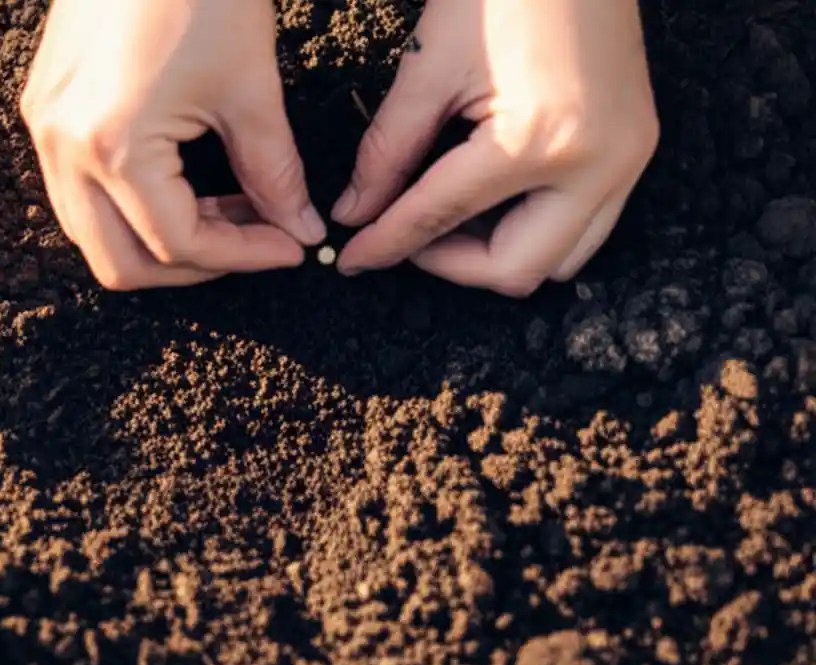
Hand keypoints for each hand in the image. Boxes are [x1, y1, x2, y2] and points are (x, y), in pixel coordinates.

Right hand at [20, 0, 325, 290]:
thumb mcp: (251, 88)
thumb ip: (275, 173)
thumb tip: (299, 229)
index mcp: (114, 145)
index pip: (178, 243)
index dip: (245, 256)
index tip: (292, 247)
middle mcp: (64, 147)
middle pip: (118, 263)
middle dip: (193, 268)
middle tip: (253, 245)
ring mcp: (45, 128)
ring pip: (92, 233)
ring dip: (160, 240)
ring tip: (228, 213)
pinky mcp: (46, 107)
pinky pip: (80, 190)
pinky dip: (132, 205)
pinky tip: (188, 181)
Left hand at [333, 0, 658, 295]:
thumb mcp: (429, 69)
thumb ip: (387, 152)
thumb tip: (354, 213)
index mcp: (537, 140)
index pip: (441, 218)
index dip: (385, 244)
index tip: (349, 259)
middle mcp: (597, 165)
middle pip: (515, 270)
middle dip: (450, 265)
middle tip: (404, 238)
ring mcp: (629, 159)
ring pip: (559, 260)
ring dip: (498, 254)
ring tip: (446, 219)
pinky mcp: (639, 147)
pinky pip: (587, 224)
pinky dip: (535, 229)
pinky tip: (490, 200)